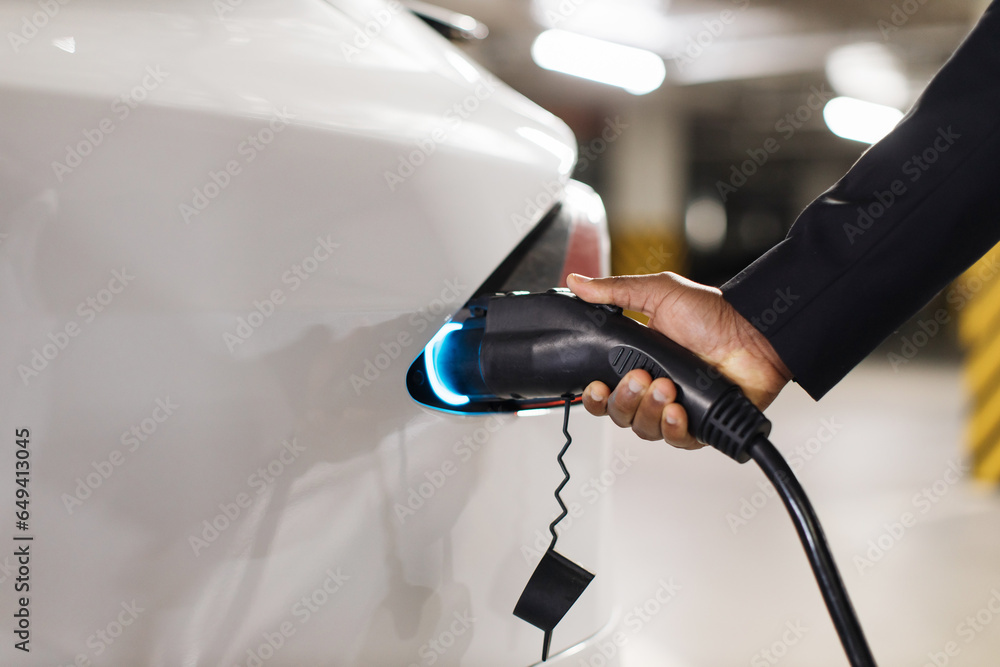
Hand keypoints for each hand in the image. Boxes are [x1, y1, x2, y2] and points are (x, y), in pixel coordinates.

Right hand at [566, 272, 791, 449]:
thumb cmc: (714, 314)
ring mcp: (675, 409)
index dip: (595, 395)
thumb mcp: (658, 294)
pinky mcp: (698, 427)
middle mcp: (652, 390)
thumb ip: (614, 291)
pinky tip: (678, 411)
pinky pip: (675, 440)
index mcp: (637, 362)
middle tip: (642, 377)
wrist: (755, 335)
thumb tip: (577, 281)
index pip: (604, 392)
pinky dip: (673, 428)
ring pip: (643, 429)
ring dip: (650, 410)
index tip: (597, 385)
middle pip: (619, 414)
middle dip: (625, 398)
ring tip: (667, 387)